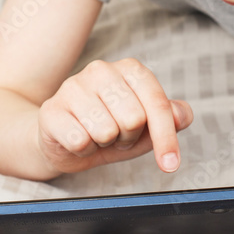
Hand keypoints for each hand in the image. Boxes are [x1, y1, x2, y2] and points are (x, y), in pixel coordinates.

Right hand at [36, 58, 193, 175]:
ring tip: (96, 135)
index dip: (166, 138)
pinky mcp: (52, 109)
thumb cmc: (109, 128)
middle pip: (133, 119)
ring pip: (106, 131)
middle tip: (117, 135)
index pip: (157, 104)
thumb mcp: (146, 127)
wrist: (64, 141)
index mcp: (130, 69)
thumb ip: (171, 118)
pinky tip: (78, 139)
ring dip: (104, 144)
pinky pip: (80, 141)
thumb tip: (181, 115)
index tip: (171, 164)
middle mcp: (101, 70)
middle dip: (128, 138)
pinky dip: (83, 150)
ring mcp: (73, 86)